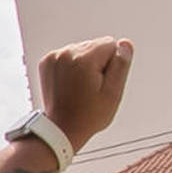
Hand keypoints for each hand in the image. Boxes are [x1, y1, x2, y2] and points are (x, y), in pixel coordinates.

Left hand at [38, 37, 134, 151]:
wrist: (60, 128)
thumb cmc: (87, 116)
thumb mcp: (113, 93)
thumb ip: (121, 65)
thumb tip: (125, 44)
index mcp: (83, 59)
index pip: (110, 44)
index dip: (112, 65)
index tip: (102, 82)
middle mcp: (66, 53)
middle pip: (95, 46)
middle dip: (98, 63)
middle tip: (91, 88)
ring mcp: (54, 57)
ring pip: (82, 50)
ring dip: (84, 65)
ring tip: (80, 88)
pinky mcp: (47, 62)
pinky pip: (68, 56)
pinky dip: (71, 67)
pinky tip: (70, 84)